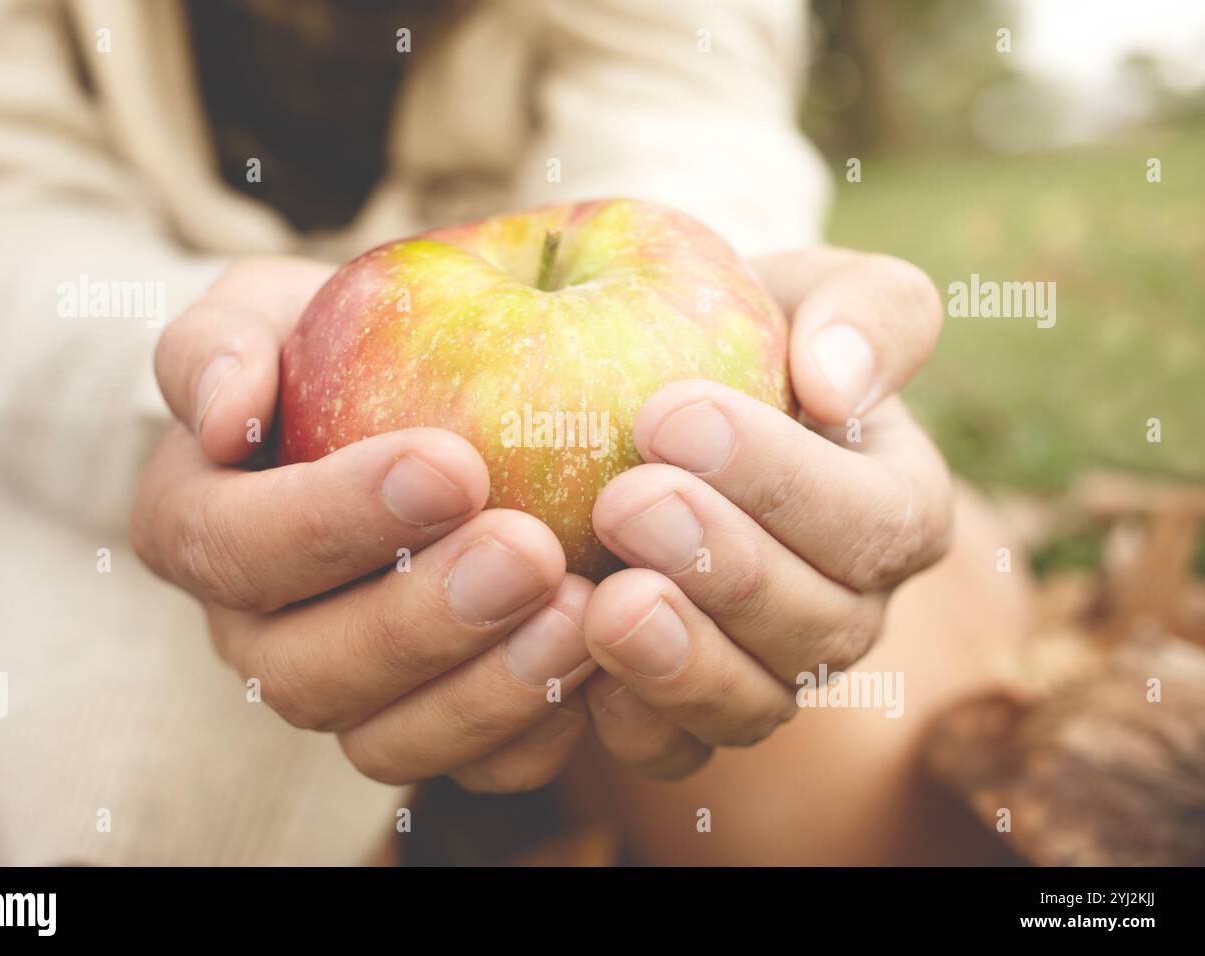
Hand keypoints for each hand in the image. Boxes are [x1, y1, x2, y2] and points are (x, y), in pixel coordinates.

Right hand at [130, 258, 596, 792]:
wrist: (418, 404)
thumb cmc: (336, 345)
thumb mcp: (271, 307)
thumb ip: (222, 340)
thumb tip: (221, 414)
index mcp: (201, 529)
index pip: (229, 544)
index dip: (329, 519)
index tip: (449, 465)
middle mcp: (258, 633)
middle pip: (304, 670)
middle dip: (419, 619)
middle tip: (529, 551)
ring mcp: (347, 695)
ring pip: (385, 742)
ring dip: (484, 691)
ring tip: (580, 614)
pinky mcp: (431, 726)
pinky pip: (472, 770)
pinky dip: (534, 735)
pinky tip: (600, 671)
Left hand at [579, 248, 952, 777]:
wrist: (644, 398)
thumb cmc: (735, 333)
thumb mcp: (801, 290)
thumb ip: (864, 310)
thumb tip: (838, 381)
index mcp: (896, 506)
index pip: (875, 518)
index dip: (781, 479)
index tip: (669, 413)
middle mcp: (847, 608)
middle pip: (819, 625)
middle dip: (722, 566)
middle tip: (623, 503)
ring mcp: (771, 672)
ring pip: (754, 703)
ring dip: (679, 661)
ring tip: (603, 603)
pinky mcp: (688, 714)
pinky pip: (677, 751)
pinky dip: (631, 723)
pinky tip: (572, 669)